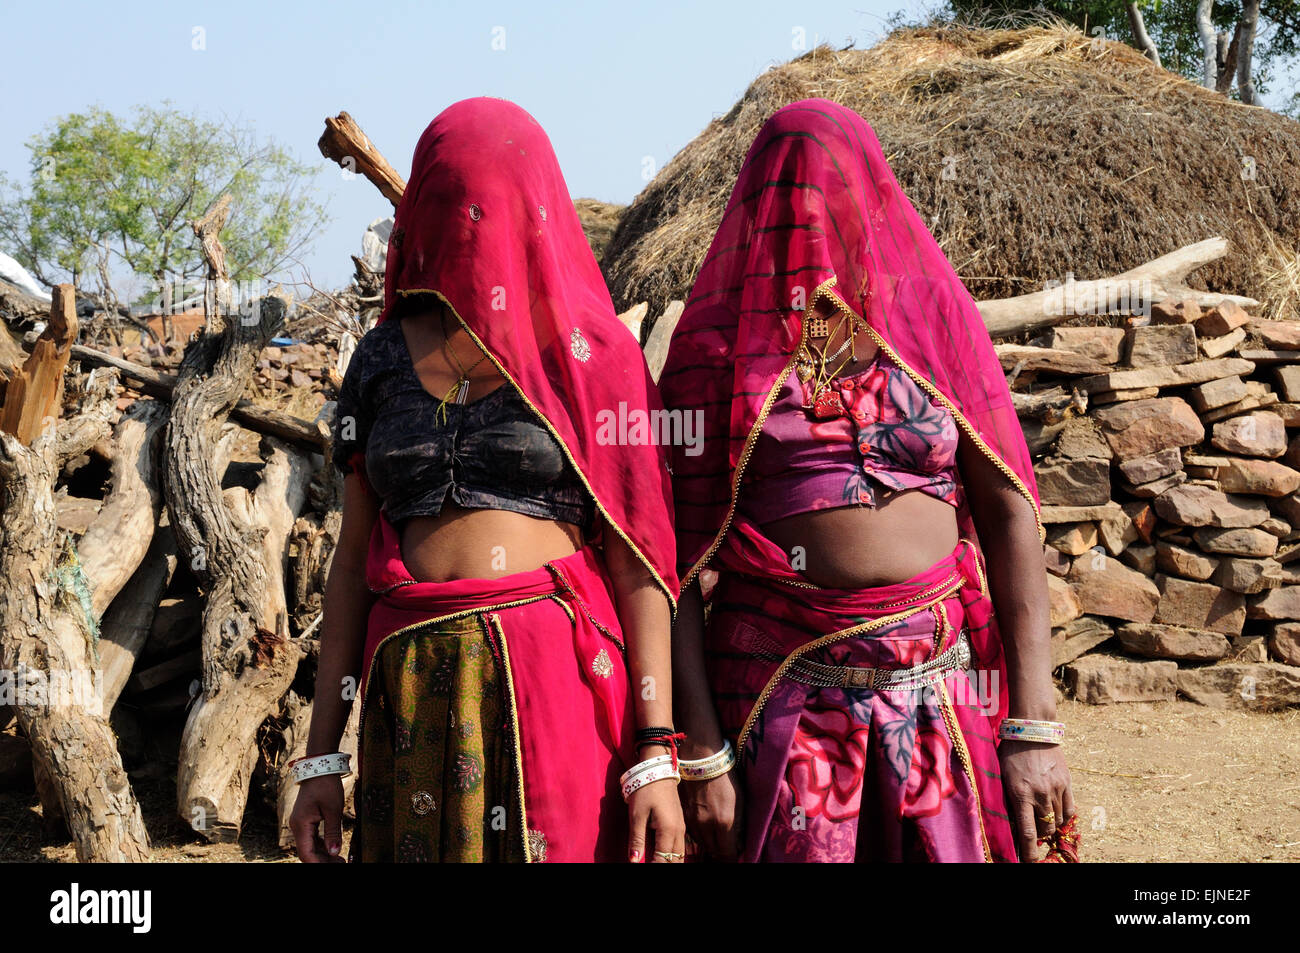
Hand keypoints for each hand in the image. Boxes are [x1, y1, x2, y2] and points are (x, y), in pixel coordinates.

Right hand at [289, 775, 346, 862]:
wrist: (320, 767)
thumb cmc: (326, 785)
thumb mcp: (333, 810)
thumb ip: (333, 832)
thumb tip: (334, 852)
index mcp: (301, 825)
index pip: (306, 853)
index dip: (318, 864)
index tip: (334, 867)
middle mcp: (297, 826)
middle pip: (307, 852)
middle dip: (322, 861)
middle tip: (341, 864)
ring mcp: (301, 823)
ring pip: (310, 846)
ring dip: (323, 855)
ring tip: (340, 860)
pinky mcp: (306, 820)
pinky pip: (312, 838)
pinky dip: (322, 846)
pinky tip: (333, 850)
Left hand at [627, 777, 686, 862]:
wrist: (659, 770)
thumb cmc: (645, 790)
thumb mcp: (637, 814)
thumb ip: (637, 839)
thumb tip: (634, 861)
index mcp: (668, 831)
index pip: (662, 860)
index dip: (654, 867)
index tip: (641, 867)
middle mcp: (678, 832)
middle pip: (675, 861)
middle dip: (663, 866)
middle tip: (651, 865)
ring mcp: (681, 828)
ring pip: (680, 856)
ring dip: (669, 862)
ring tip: (656, 861)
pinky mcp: (679, 824)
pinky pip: (680, 847)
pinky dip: (672, 856)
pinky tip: (664, 856)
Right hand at [680, 771, 742, 860]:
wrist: (702, 759)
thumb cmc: (726, 777)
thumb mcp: (740, 800)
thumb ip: (740, 826)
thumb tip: (739, 845)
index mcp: (724, 821)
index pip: (727, 854)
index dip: (732, 857)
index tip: (736, 854)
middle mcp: (706, 825)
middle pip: (713, 852)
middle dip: (722, 853)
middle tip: (728, 848)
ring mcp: (693, 821)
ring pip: (702, 844)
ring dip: (711, 845)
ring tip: (718, 839)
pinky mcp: (684, 814)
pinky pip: (693, 834)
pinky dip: (701, 836)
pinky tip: (707, 829)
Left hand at [998, 740, 1074, 861]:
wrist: (1032, 729)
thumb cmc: (1010, 751)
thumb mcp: (1002, 775)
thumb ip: (1007, 797)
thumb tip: (1009, 820)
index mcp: (1020, 794)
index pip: (1028, 833)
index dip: (1028, 852)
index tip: (1028, 862)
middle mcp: (1040, 795)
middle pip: (1045, 829)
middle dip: (1040, 837)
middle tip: (1034, 835)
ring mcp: (1055, 789)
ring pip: (1058, 821)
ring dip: (1051, 826)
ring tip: (1044, 822)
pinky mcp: (1066, 783)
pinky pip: (1070, 809)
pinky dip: (1064, 817)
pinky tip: (1057, 816)